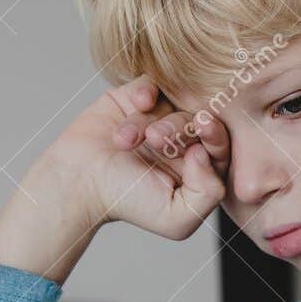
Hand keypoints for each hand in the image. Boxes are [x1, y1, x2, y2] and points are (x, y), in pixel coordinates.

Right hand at [0, 77, 230, 281]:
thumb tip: (207, 154)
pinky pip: (152, 83)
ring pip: (173, 103)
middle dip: (178, 127)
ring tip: (125, 141)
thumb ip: (208, 194)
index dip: (217, 133)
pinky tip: (137, 104)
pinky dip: (146, 91)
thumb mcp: (177, 218)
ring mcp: (160, 116)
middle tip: (156, 139)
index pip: (222, 143)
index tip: (204, 125)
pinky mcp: (135, 97)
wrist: (79, 184)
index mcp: (199, 165)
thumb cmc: (128, 203)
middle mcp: (183, 139)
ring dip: (150, 120)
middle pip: (197, 120)